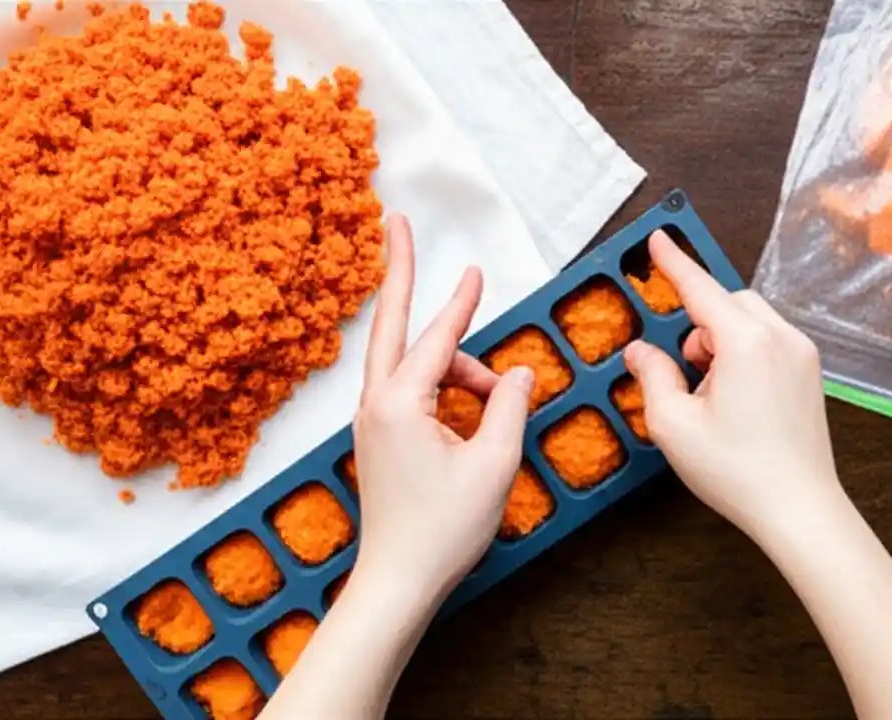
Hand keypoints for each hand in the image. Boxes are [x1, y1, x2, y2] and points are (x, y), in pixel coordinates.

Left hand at [352, 214, 532, 601]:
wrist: (398, 581)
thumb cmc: (444, 530)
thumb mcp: (493, 465)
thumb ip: (508, 408)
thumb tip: (519, 374)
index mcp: (400, 405)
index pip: (437, 338)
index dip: (462, 303)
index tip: (476, 269)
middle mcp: (375, 405)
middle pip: (390, 323)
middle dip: (397, 271)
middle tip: (396, 222)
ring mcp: (372, 422)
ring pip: (410, 365)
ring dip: (450, 361)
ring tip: (497, 393)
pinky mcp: (378, 439)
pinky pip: (409, 390)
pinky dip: (439, 382)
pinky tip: (469, 399)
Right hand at [623, 231, 840, 542]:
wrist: (799, 509)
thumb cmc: (736, 471)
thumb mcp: (673, 425)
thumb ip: (653, 375)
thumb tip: (642, 351)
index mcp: (746, 342)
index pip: (701, 288)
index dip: (674, 263)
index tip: (658, 238)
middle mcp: (781, 338)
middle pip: (728, 303)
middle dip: (698, 326)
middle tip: (686, 374)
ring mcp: (802, 355)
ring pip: (749, 322)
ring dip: (720, 343)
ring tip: (710, 396)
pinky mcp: (810, 374)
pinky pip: (768, 342)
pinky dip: (743, 356)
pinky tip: (734, 402)